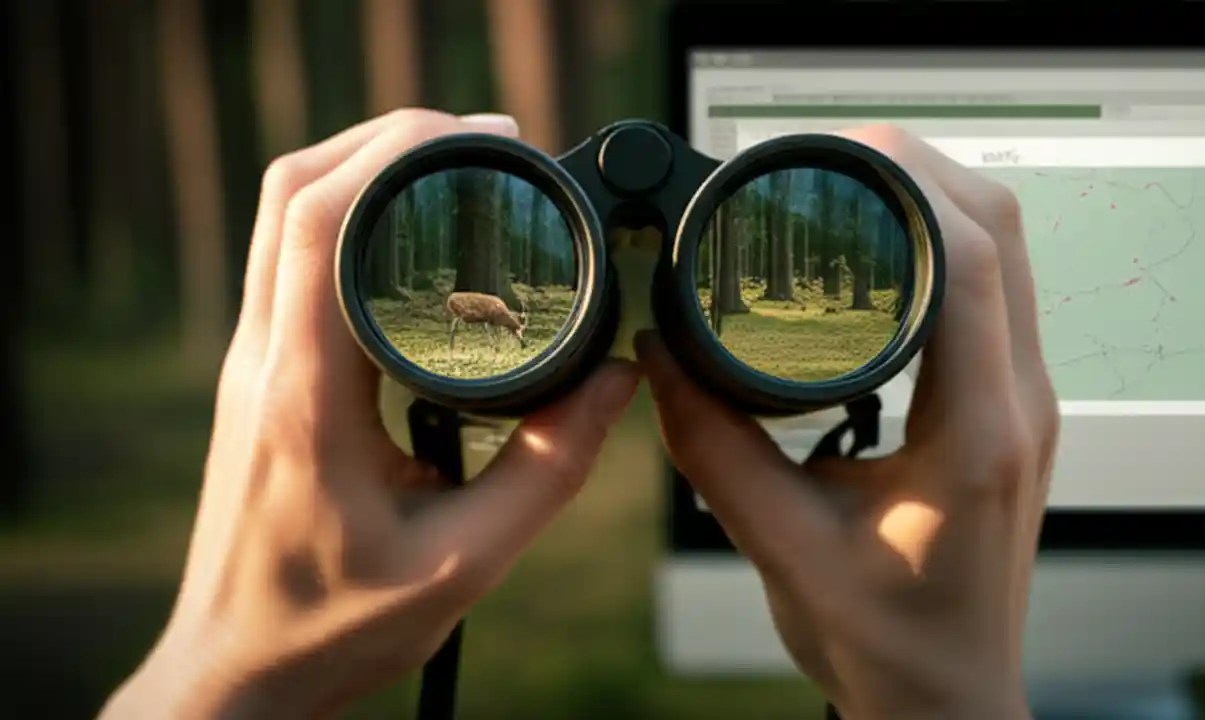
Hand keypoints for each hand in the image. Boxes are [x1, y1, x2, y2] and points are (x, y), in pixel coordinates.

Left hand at [98, 109, 639, 718]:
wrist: (238, 670)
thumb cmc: (333, 626)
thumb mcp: (465, 563)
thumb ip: (550, 472)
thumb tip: (616, 386)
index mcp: (306, 395)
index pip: (319, 220)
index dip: (397, 152)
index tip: (487, 140)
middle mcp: (263, 361)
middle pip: (291, 189)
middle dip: (386, 137)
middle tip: (484, 141)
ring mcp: (252, 364)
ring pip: (280, 215)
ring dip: (359, 167)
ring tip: (455, 167)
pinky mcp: (260, 377)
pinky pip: (287, 257)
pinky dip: (344, 214)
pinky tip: (410, 235)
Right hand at [637, 124, 1057, 718]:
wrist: (946, 700)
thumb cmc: (885, 643)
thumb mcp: (783, 548)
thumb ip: (713, 448)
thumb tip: (655, 359)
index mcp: (978, 434)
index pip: (969, 265)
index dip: (906, 186)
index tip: (829, 157)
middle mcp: (1019, 404)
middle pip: (1000, 231)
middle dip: (918, 168)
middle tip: (826, 155)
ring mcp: (1023, 402)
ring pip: (1006, 252)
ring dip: (934, 198)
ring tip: (846, 184)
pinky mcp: (1008, 406)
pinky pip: (992, 290)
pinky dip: (941, 243)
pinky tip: (879, 250)